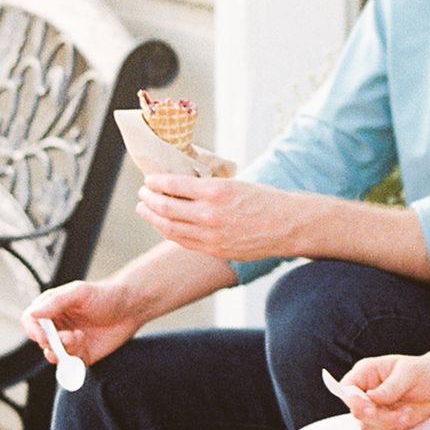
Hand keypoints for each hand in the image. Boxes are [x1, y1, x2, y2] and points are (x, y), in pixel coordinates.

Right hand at [21, 278, 152, 371]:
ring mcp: (68, 342)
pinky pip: (69, 366)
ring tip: (80, 338)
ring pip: (53, 355)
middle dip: (52, 342)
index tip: (43, 335)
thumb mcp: (79, 292)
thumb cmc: (105, 295)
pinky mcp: (81, 356)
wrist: (130, 308)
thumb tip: (33, 313)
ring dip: (63, 351)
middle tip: (70, 336)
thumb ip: (55, 302)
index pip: (30, 321)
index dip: (33, 330)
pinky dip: (73, 362)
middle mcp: (57, 326)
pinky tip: (85, 347)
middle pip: (41, 341)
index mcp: (52, 308)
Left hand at [136, 172, 309, 260]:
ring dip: (152, 216)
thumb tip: (180, 185)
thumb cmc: (263, 200)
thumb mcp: (234, 184)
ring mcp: (210, 235)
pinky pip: (182, 241)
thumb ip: (207, 188)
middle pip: (166, 207)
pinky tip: (162, 224)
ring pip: (169, 226)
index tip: (149, 179)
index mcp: (215, 191)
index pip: (173, 185)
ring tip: (144, 209)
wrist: (287, 225)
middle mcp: (210, 214)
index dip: (156, 182)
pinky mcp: (213, 249)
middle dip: (149, 199)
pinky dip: (168, 231)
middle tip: (142, 193)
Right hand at [333, 352, 429, 429]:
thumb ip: (390, 386)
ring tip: (407, 413)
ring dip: (388, 425)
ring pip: (365, 427)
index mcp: (365, 373)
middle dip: (379, 416)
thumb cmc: (423, 372)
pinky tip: (404, 420)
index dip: (354, 401)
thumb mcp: (409, 373)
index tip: (372, 407)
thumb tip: (371, 397)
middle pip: (356, 412)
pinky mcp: (380, 423)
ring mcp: (371, 409)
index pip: (346, 388)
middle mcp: (364, 392)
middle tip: (402, 411)